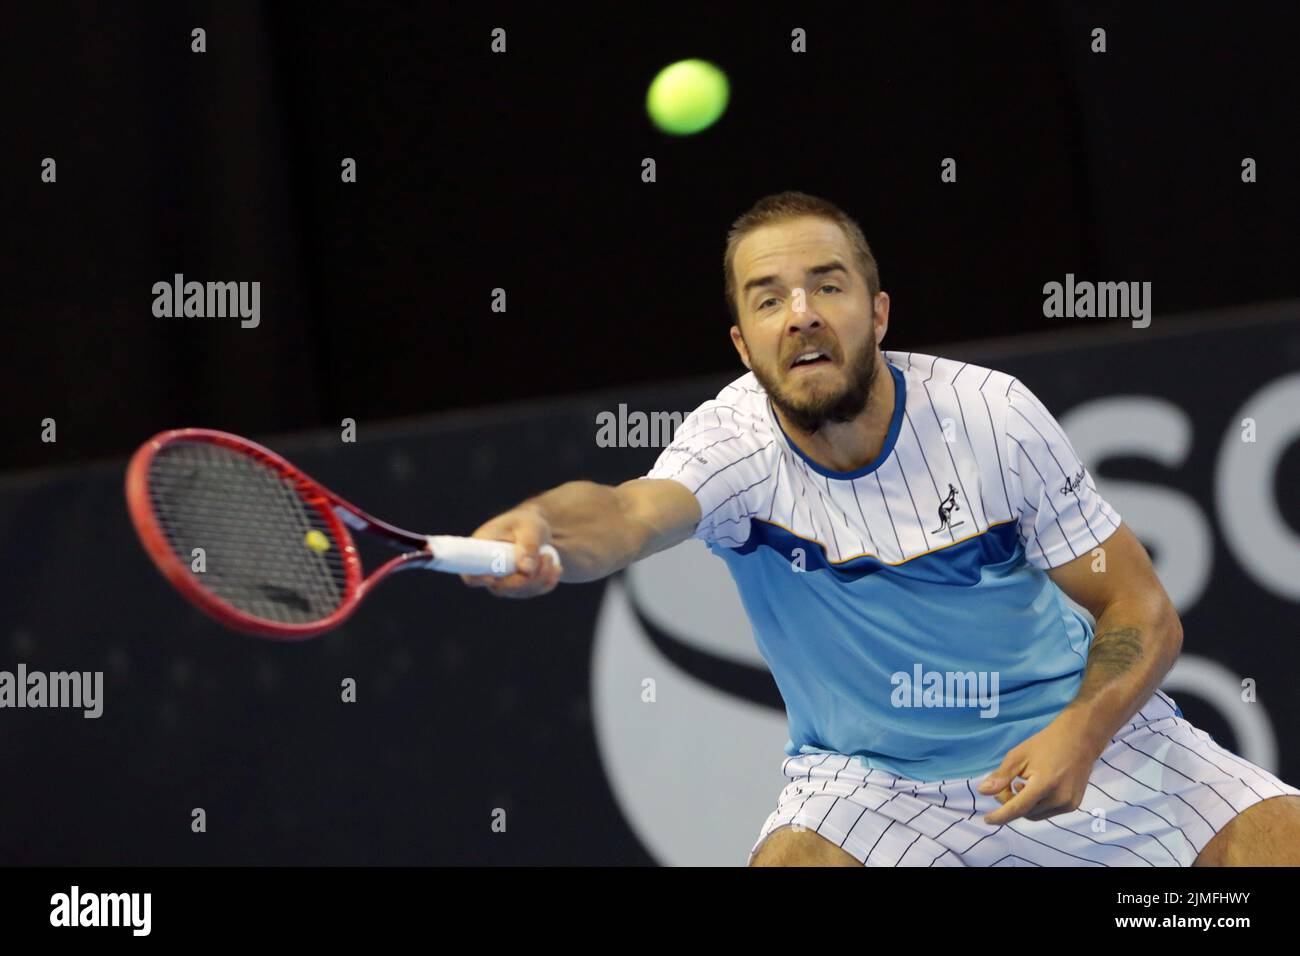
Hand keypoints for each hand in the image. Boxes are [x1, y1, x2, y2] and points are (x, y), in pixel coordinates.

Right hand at [459, 506, 562, 598]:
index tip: (493, 578)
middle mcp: (486, 568)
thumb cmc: (528, 522)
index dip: (477, 579)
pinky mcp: (514, 586)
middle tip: (546, 557)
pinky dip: (546, 583)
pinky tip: (556, 569)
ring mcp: (500, 580)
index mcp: (480, 548)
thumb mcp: (530, 527)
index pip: (469, 571)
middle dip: (527, 578)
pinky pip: (529, 593)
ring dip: (540, 578)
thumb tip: (526, 570)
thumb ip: (528, 545)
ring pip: (517, 592)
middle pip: (499, 588)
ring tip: (550, 556)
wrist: (535, 528)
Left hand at [977, 711, 1102, 824]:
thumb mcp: (1019, 755)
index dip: (1001, 815)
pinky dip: (1035, 805)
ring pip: (1036, 814)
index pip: (1018, 807)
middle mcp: (1060, 798)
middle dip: (1010, 804)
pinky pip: (1047, 812)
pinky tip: (1033, 789)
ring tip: (1018, 785)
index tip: (987, 819)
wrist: (1079, 739)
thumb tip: (982, 791)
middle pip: (1026, 812)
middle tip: (1003, 788)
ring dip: (1023, 806)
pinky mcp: (1074, 805)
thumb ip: (1002, 776)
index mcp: (1045, 784)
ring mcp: (1069, 803)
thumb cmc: (1046, 744)